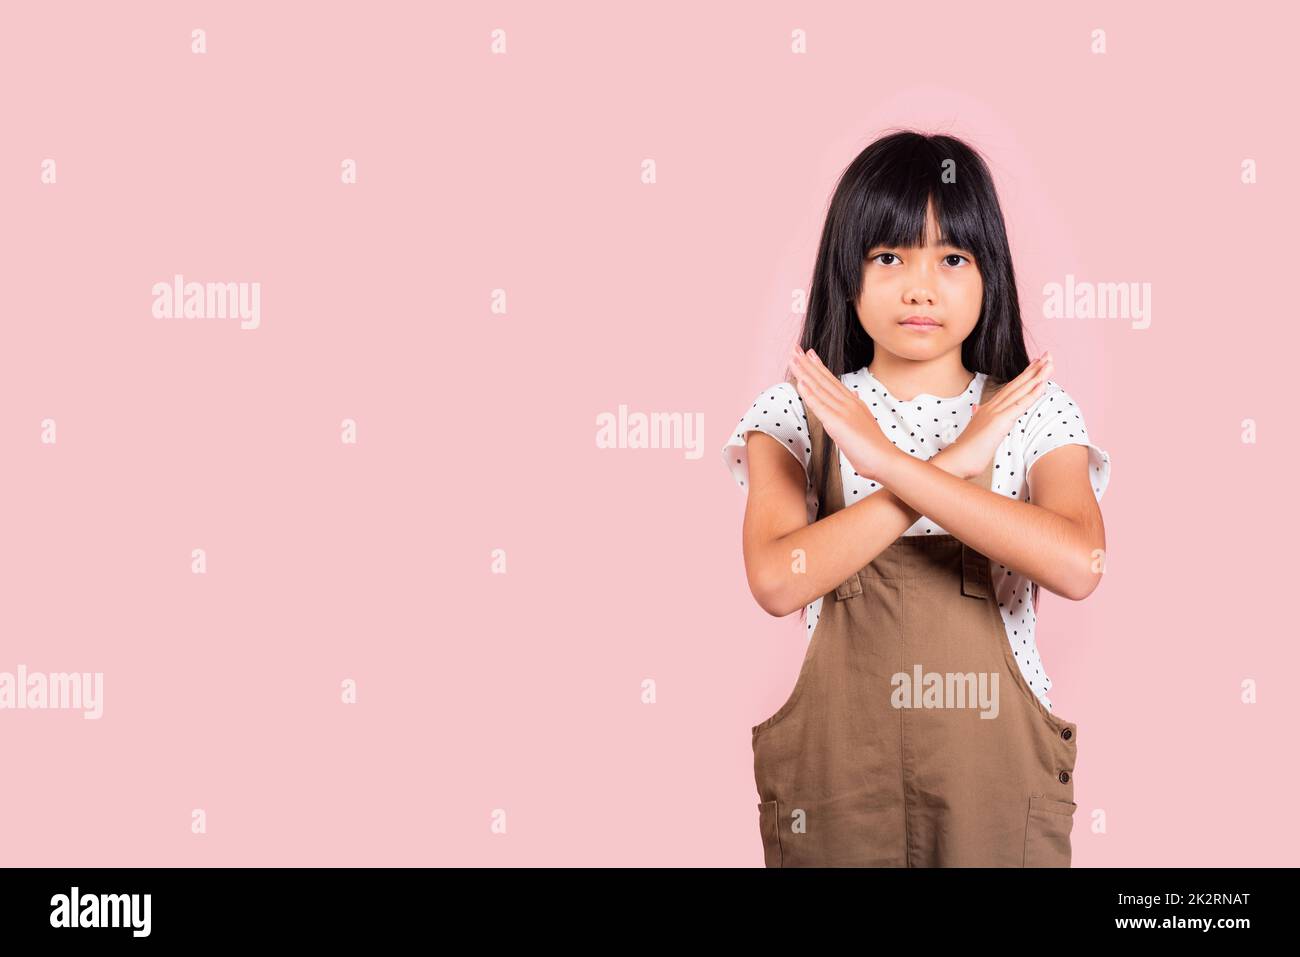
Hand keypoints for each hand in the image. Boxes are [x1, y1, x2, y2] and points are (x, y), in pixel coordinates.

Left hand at [788, 344, 899, 482]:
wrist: (886, 460)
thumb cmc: (875, 447)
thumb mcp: (865, 421)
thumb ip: (858, 407)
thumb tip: (855, 394)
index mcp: (854, 402)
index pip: (832, 381)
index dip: (818, 367)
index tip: (809, 353)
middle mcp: (848, 402)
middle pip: (824, 379)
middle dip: (807, 363)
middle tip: (795, 347)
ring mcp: (843, 411)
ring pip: (819, 387)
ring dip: (804, 371)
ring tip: (793, 357)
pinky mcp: (837, 423)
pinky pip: (819, 405)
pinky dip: (808, 392)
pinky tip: (800, 381)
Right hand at [941, 352, 1054, 479]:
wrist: (956, 460)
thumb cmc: (966, 451)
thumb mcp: (975, 431)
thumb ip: (977, 417)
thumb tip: (976, 408)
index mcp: (987, 409)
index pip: (1010, 389)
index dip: (1024, 376)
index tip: (1035, 365)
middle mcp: (992, 407)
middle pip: (1017, 384)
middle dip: (1034, 369)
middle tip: (1048, 355)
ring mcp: (996, 412)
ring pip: (1020, 390)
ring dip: (1037, 376)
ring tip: (1050, 363)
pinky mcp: (1000, 421)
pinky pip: (1020, 405)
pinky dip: (1032, 393)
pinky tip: (1042, 383)